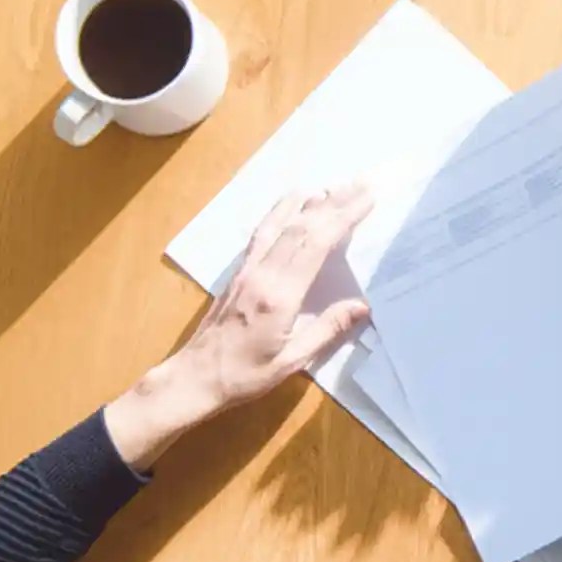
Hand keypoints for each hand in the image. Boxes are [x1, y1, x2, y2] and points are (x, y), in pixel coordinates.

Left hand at [104, 182, 374, 470]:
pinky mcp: (239, 271)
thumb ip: (327, 329)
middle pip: (301, 227)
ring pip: (280, 224)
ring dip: (308, 201)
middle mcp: (262, 274)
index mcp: (279, 296)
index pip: (315, 245)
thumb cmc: (245, 375)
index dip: (342, 218)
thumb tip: (362, 306)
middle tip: (361, 184)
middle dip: (333, 202)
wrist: (195, 377)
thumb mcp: (292, 361)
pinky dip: (281, 211)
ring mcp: (248, 269)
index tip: (366, 199)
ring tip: (333, 186)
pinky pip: (263, 231)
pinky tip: (292, 202)